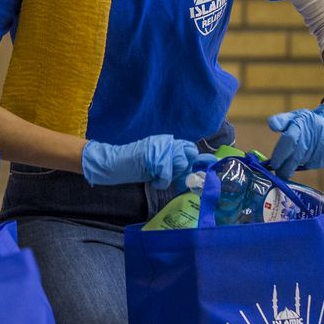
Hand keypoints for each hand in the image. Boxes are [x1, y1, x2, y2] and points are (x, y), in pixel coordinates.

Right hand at [81, 135, 214, 189]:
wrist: (114, 162)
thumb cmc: (135, 164)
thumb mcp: (157, 159)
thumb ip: (174, 161)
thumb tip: (196, 171)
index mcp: (167, 141)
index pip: (191, 149)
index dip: (200, 161)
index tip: (209, 170)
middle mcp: (166, 141)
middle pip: (188, 158)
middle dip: (183, 171)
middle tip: (172, 179)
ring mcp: (161, 148)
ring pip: (180, 165)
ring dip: (171, 177)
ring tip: (158, 178)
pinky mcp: (155, 158)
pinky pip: (167, 175)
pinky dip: (161, 182)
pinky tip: (153, 182)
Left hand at [267, 104, 323, 179]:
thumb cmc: (309, 123)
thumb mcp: (295, 117)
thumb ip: (281, 120)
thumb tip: (272, 125)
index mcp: (302, 123)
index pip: (289, 140)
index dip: (280, 154)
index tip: (273, 164)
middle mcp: (314, 134)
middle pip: (296, 156)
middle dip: (285, 167)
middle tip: (279, 173)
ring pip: (305, 162)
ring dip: (296, 165)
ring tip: (293, 163)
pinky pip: (315, 164)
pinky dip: (309, 164)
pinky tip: (309, 158)